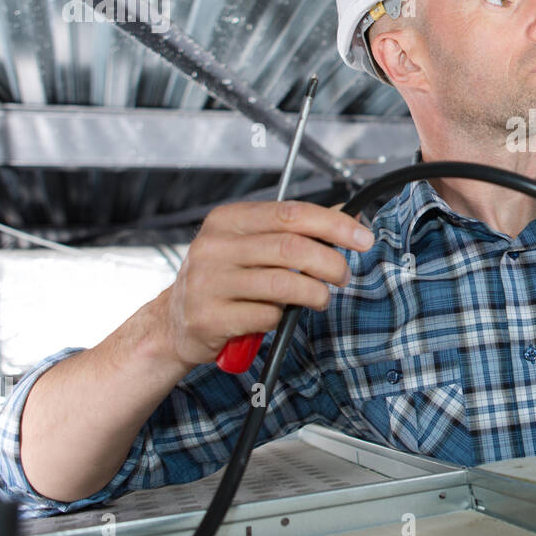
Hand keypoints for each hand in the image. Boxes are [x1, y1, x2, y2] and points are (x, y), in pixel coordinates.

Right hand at [161, 201, 373, 368]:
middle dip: (330, 263)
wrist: (173, 321)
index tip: (362, 238)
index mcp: (228, 220)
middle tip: (343, 276)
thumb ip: (295, 229)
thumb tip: (347, 217)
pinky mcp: (209, 318)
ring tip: (320, 298)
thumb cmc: (223, 279)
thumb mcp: (252, 244)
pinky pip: (265, 316)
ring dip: (314, 294)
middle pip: (291, 248)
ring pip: (283, 285)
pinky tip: (276, 316)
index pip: (291, 214)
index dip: (334, 224)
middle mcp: (215, 246)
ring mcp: (208, 282)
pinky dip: (281, 318)